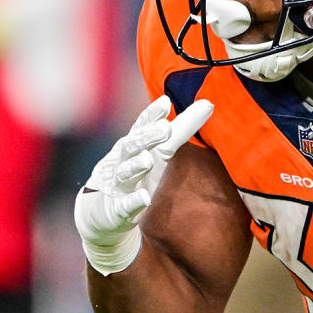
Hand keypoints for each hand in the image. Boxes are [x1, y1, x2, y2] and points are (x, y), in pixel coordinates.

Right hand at [74, 95, 212, 274]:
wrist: (103, 211)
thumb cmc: (136, 173)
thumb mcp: (157, 149)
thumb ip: (181, 128)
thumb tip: (208, 104)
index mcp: (134, 145)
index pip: (142, 126)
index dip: (152, 114)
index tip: (165, 102)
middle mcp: (124, 161)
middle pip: (133, 145)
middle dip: (147, 137)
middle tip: (164, 128)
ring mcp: (118, 185)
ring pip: (125, 172)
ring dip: (136, 166)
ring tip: (147, 160)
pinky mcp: (117, 210)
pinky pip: (124, 205)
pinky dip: (133, 202)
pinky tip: (144, 198)